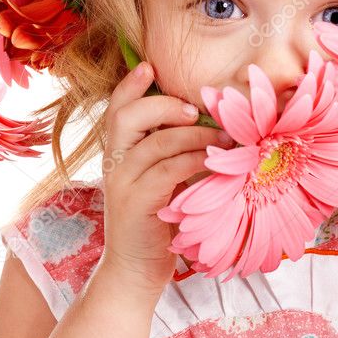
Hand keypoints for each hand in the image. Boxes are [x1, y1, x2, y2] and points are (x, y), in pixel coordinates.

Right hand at [100, 62, 233, 298]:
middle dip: (162, 104)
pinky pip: (167, 170)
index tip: (148, 65)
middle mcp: (114, 164)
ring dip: (193, 134)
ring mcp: (122, 183)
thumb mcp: (160, 181)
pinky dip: (194, 159)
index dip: (130, 86)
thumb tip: (209, 123)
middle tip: (193, 108)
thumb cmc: (157, 223)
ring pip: (154, 142)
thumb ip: (171, 153)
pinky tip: (216, 161)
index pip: (116, 110)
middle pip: (127, 117)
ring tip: (224, 135)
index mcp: (118, 154)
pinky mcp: (137, 203)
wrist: (135, 272)